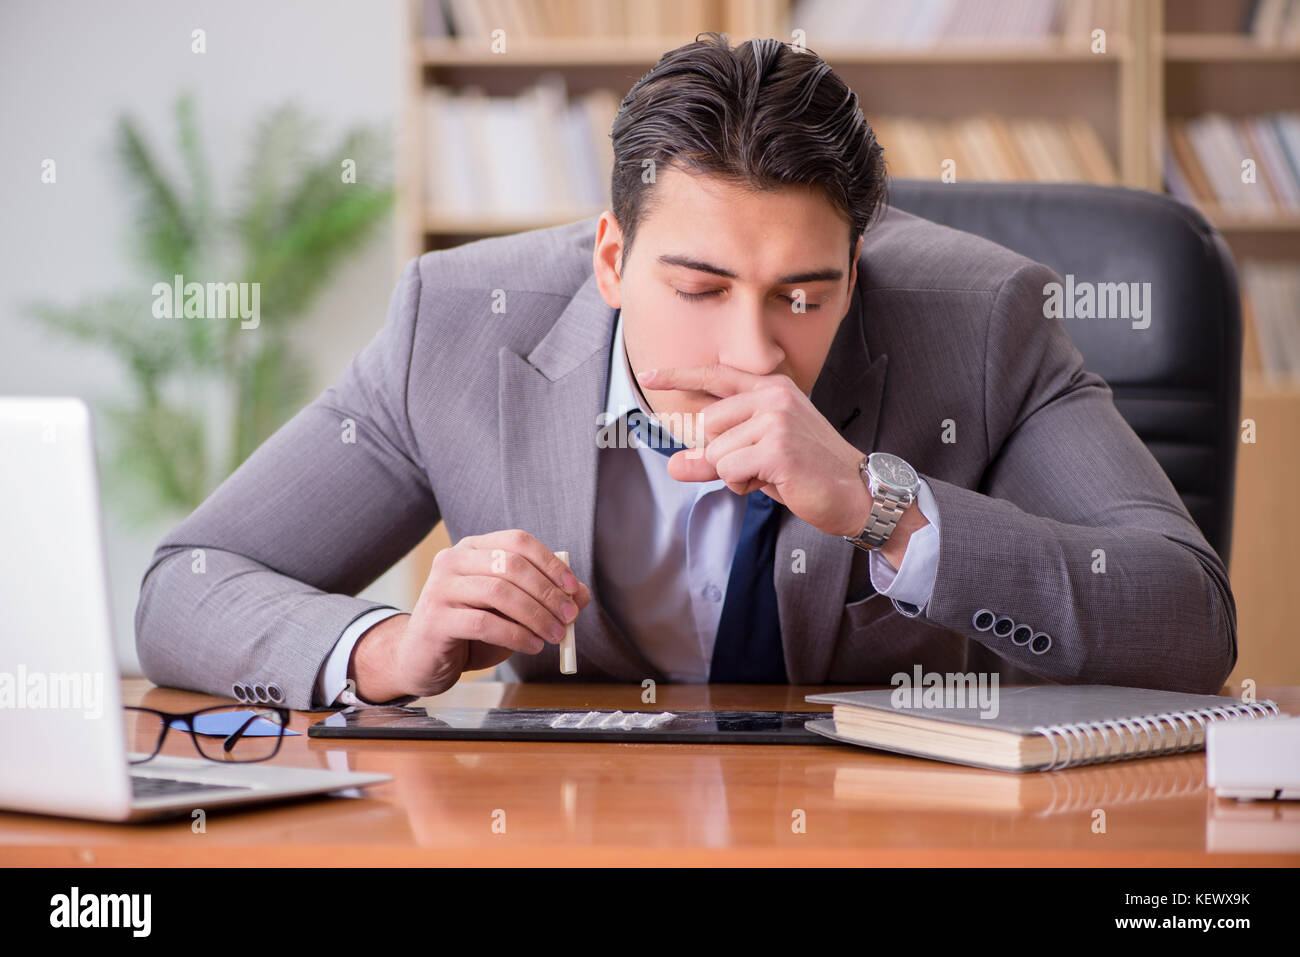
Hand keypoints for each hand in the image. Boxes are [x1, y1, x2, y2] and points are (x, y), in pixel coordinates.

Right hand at [350, 529, 591, 699]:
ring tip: (555, 636)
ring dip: (536, 615)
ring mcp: (440, 588)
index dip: (550, 563)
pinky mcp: (435, 620)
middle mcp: (453, 560)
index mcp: (473, 548)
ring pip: (499, 592)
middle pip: (510, 565)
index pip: (517, 541)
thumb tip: (582, 594)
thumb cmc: (471, 630)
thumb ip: (544, 597)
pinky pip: (484, 623)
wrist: (422, 659)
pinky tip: (533, 646)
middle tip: (570, 617)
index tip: (574, 588)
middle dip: (547, 592)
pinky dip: (516, 635)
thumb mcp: (512, 611)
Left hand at [638, 364, 878, 538]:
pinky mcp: (776, 448)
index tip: (648, 375)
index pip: (716, 376)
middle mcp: (773, 397)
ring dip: (735, 474)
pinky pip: (728, 470)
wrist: (856, 492)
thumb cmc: (807, 472)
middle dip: (721, 455)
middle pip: (707, 426)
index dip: (678, 376)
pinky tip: (773, 482)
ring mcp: (776, 420)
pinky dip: (742, 485)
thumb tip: (674, 466)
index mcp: (772, 389)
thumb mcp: (757, 458)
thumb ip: (715, 457)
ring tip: (771, 474)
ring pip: (716, 452)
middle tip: (757, 465)